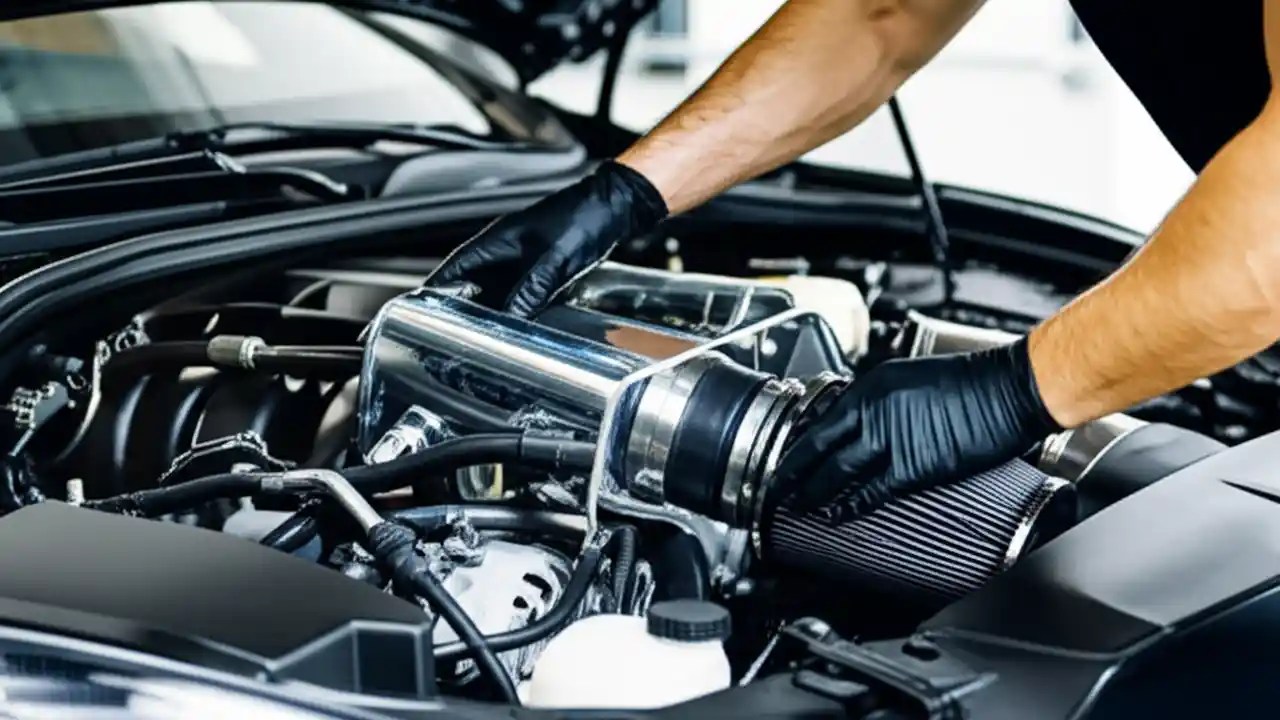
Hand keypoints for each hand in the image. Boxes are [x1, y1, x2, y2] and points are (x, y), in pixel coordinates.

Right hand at [425, 161, 667, 316]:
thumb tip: (509, 319)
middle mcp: (504, 252)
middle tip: (446, 337)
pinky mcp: (540, 270)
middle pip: (469, 287)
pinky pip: (516, 297)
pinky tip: (512, 330)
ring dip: (485, 315)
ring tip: (475, 341)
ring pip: (493, 294)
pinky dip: (510, 313)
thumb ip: (530, 289)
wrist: (616, 206)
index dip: (433, 292)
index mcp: (496, 242)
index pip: (453, 270)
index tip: (417, 313)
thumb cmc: (584, 218)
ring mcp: (522, 261)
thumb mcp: (554, 259)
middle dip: (456, 311)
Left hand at [772, 338, 1060, 522]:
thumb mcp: (909, 380)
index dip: (797, 447)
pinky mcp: (914, 464)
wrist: (1010, 388)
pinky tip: (835, 514)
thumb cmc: (971, 383)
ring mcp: (891, 437)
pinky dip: (850, 504)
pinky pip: (872, 490)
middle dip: (792, 472)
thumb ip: (880, 404)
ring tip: (796, 506)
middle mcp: (873, 409)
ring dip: (813, 491)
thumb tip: (860, 428)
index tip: (783, 461)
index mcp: (871, 387)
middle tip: (775, 489)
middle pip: (818, 447)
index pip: (819, 421)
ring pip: (837, 470)